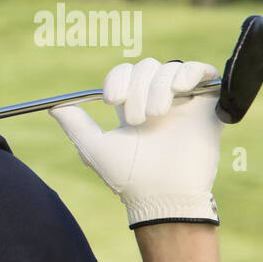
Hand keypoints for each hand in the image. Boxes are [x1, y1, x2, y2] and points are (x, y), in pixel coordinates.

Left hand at [49, 57, 222, 227]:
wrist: (161, 194)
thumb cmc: (127, 177)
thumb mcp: (94, 148)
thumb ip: (76, 125)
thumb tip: (53, 107)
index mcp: (132, 108)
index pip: (125, 74)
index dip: (118, 79)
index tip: (112, 99)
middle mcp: (158, 101)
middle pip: (146, 67)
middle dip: (136, 88)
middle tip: (136, 120)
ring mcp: (183, 103)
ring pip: (169, 68)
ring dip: (157, 87)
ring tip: (155, 116)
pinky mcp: (208, 106)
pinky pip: (203, 71)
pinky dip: (189, 73)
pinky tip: (179, 90)